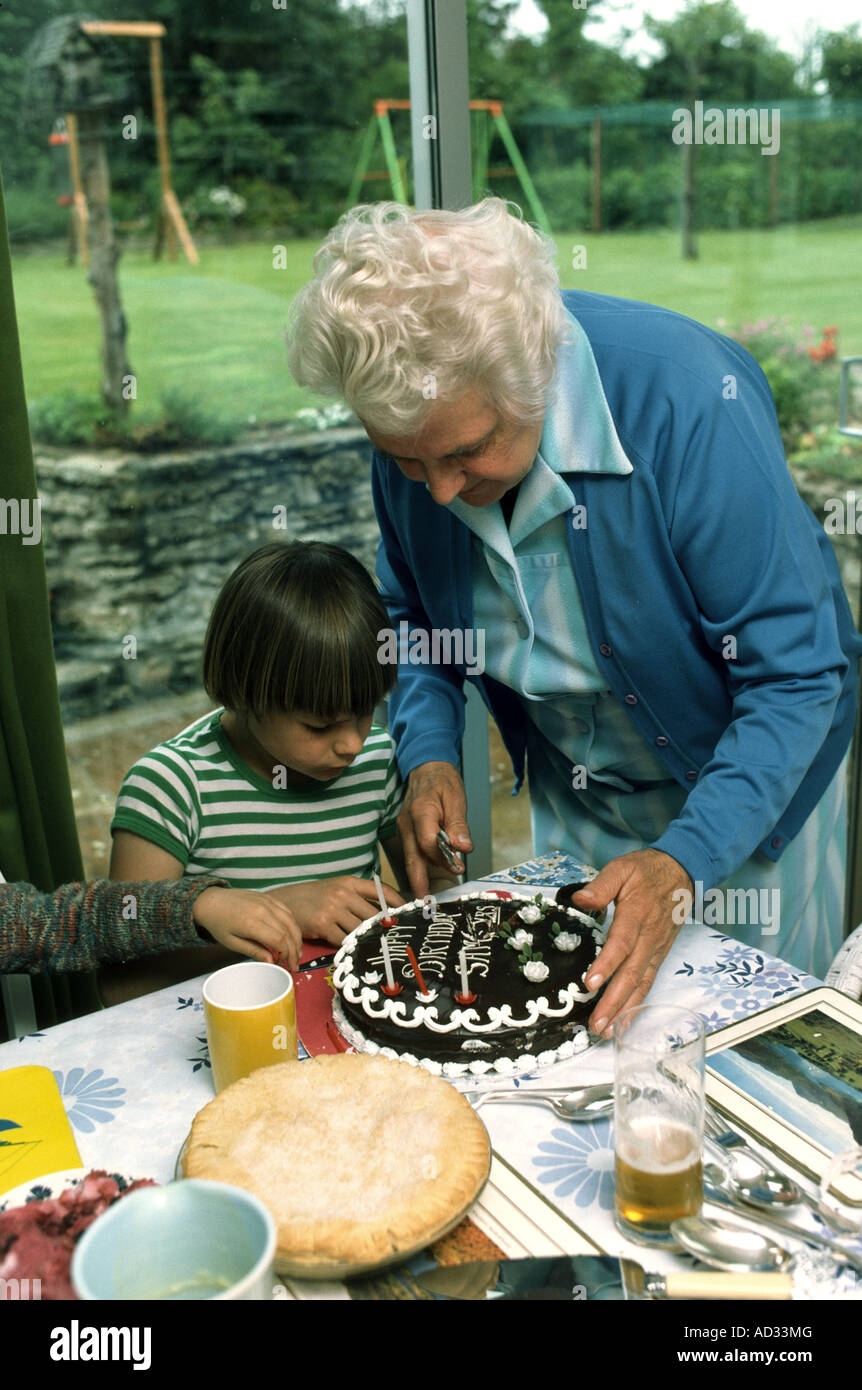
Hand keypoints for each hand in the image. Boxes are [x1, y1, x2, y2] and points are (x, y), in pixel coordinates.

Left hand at [193, 888, 301, 968]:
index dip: (287, 955)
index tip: (287, 966)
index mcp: (251, 923)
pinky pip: (286, 911)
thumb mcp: (232, 943)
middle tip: (295, 964)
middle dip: (294, 950)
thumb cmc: (219, 924)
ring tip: (297, 952)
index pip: (279, 940)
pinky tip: (292, 935)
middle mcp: (262, 910)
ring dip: (297, 938)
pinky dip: (292, 924)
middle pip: (287, 932)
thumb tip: (271, 962)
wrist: (211, 902)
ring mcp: (267, 902)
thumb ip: (253, 951)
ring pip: (290, 921)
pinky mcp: (268, 898)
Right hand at [264, 876, 404, 945]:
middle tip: (395, 938)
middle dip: (385, 928)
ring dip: (368, 939)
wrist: (285, 902)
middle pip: (373, 914)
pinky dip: (349, 945)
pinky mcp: (322, 925)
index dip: (397, 902)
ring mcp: (332, 909)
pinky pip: (343, 939)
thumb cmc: (313, 897)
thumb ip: (356, 897)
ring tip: (377, 947)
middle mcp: (342, 893)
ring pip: (360, 929)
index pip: (380, 890)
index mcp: (348, 882)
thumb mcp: (335, 888)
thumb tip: (382, 913)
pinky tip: (352, 949)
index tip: (409, 912)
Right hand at [397, 761, 473, 897]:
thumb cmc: (443, 782)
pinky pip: (412, 851)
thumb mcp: (456, 799)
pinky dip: (419, 865)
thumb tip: (463, 848)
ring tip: (427, 895)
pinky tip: (425, 879)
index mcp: (421, 812)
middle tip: (424, 902)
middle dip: (417, 881)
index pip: (428, 841)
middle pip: (411, 856)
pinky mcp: (406, 832)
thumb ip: (458, 825)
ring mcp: (404, 828)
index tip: (459, 867)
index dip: (443, 857)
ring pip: (411, 856)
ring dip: (420, 875)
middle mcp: (407, 823)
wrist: (427, 768)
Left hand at [567, 849, 692, 1038]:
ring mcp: (657, 948)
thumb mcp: (622, 868)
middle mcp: (650, 936)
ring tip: (607, 1031)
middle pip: (632, 972)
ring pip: (642, 982)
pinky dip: (638, 1003)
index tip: (590, 983)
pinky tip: (625, 1020)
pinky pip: (649, 981)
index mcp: (637, 913)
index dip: (607, 964)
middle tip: (597, 1024)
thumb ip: (601, 885)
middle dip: (614, 1001)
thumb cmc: (646, 871)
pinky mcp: (660, 954)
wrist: (682, 872)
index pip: (621, 942)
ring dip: (625, 1009)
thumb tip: (580, 900)